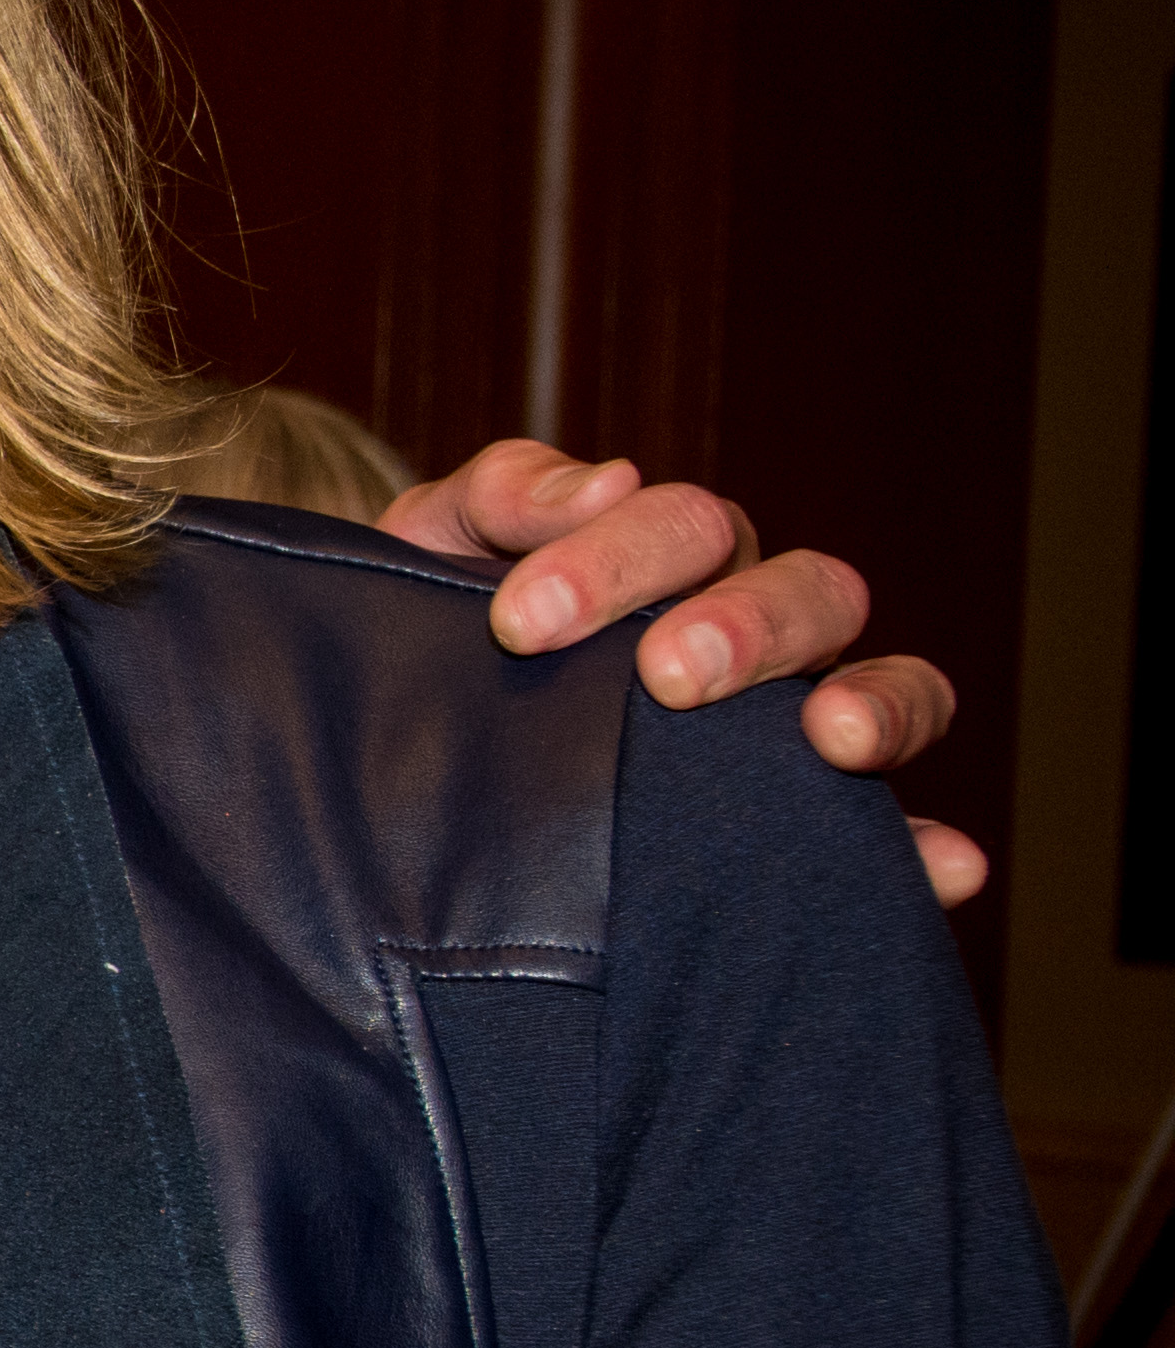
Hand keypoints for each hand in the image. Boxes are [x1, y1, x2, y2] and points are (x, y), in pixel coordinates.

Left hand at [387, 440, 980, 909]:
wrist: (400, 754)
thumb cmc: (439, 639)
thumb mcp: (433, 557)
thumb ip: (496, 500)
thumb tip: (606, 481)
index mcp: (674, 560)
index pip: (685, 529)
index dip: (615, 559)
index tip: (522, 621)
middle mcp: (756, 631)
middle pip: (807, 594)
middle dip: (746, 625)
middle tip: (668, 674)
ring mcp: (793, 726)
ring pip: (891, 685)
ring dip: (875, 703)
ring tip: (830, 737)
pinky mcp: (810, 828)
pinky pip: (898, 836)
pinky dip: (928, 847)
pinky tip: (947, 866)